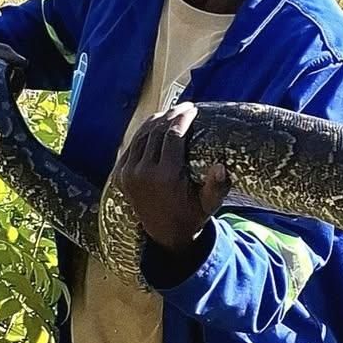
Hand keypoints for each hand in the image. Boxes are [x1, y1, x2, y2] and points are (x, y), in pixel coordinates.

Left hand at [112, 103, 231, 254]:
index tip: (193, 108)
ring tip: (171, 112)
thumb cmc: (192, 216)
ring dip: (156, 121)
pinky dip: (143, 133)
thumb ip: (217, 186)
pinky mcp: (121, 175)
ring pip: (141, 136)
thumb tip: (221, 166)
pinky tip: (154, 126)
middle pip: (155, 132)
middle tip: (185, 106)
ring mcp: (128, 174)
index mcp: (164, 176)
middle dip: (171, 115)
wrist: (165, 235)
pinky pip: (131, 147)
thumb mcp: (209, 204)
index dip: (182, 118)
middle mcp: (142, 173)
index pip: (172, 136)